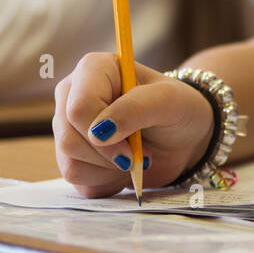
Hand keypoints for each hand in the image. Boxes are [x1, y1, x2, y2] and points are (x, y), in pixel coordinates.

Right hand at [53, 52, 215, 197]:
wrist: (185, 136)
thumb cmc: (178, 109)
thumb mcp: (169, 100)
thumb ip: (136, 108)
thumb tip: (98, 132)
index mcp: (93, 70)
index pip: (78, 109)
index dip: (103, 134)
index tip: (132, 146)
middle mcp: (72, 95)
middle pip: (68, 140)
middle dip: (109, 156)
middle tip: (138, 153)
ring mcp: (67, 127)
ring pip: (69, 164)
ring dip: (109, 170)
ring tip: (134, 156)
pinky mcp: (71, 156)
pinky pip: (77, 181)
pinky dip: (106, 182)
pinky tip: (122, 168)